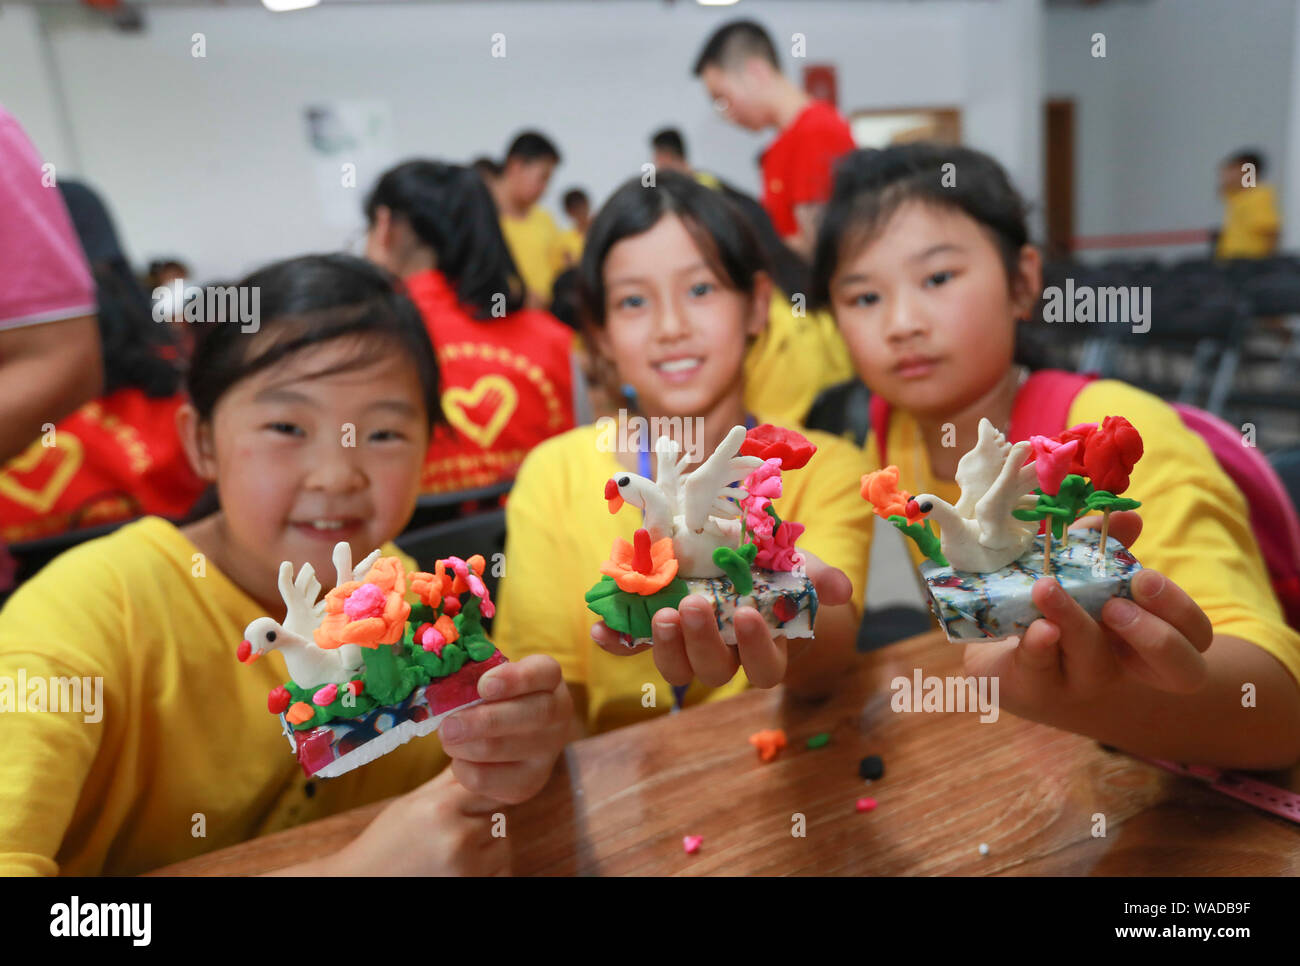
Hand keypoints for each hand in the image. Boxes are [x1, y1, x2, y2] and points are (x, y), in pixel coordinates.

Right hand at [333, 769, 506, 875]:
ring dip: (488, 845)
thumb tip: (471, 747)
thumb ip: (447, 781)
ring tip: (453, 849)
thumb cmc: (386, 842)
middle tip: (453, 828)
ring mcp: (467, 868)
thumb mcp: (412, 803)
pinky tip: (462, 866)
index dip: (479, 792)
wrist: (363, 882)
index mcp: (441, 808)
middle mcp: (457, 837)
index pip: (488, 785)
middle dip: (482, 818)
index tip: (467, 799)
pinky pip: (503, 871)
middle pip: (499, 814)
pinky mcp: (473, 887)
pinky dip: (490, 869)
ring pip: (503, 843)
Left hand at [438, 654, 571, 804]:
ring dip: (462, 744)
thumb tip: (445, 688)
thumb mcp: (492, 679)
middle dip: (481, 721)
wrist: (513, 739)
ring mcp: (547, 753)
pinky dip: (461, 766)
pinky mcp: (528, 784)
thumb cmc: (497, 699)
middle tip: (447, 726)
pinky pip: (484, 778)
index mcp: (549, 679)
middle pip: (528, 716)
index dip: (515, 679)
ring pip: (498, 749)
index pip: (544, 672)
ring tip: (447, 736)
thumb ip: (475, 678)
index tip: (484, 685)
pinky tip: (461, 756)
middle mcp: (558, 714)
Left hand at [590, 550, 851, 689]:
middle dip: (702, 642)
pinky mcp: (654, 636)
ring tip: (661, 613)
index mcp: (763, 647)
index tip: (748, 616)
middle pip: (713, 670)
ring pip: (676, 667)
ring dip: (665, 645)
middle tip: (694, 606)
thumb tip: (841, 590)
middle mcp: (725, 656)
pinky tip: (602, 629)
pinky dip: (616, 642)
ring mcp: (687, 648)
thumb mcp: (798, 568)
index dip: (756, 649)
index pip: (764, 667)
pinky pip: (633, 648)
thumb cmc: (772, 571)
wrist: (735, 555)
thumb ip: (818, 578)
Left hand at [963, 510, 1214, 713]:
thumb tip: (1127, 517)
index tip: (1141, 578)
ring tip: (1049, 589)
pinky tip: (1037, 626)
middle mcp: (1126, 670)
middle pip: (1179, 671)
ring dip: (1076, 623)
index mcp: (1148, 641)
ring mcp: (1080, 684)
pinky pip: (1041, 669)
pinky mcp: (1033, 686)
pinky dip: (1038, 645)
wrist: (1002, 655)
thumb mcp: (1081, 577)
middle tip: (1116, 602)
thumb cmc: (1056, 610)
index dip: (1178, 609)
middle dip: (1156, 636)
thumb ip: (1104, 548)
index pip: (1195, 635)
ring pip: (1098, 666)